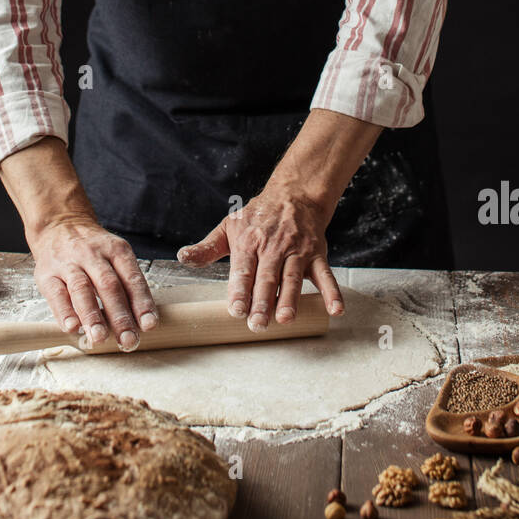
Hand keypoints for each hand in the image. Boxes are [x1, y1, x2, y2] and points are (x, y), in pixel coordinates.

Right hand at [29, 215, 158, 350]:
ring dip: (92, 316)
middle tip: (128, 340)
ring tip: (100, 338)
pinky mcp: (47, 274)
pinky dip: (65, 312)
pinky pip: (56, 294)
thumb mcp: (114, 256)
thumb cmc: (93, 250)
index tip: (149, 325)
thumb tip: (140, 321)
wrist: (59, 225)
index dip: (141, 302)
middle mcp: (93, 255)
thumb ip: (126, 284)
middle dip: (120, 316)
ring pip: (82, 289)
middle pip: (109, 285)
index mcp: (116, 250)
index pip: (132, 278)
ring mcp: (69, 263)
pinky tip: (72, 328)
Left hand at [177, 188, 343, 329]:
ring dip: (290, 298)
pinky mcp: (317, 255)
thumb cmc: (258, 216)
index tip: (236, 309)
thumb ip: (207, 248)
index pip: (243, 269)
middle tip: (257, 324)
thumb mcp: (229, 226)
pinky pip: (326, 275)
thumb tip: (183, 258)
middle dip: (262, 301)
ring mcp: (297, 252)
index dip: (240, 290)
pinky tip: (335, 310)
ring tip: (285, 319)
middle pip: (267, 277)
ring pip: (293, 277)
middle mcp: (273, 247)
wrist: (295, 195)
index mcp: (249, 242)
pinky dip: (332, 293)